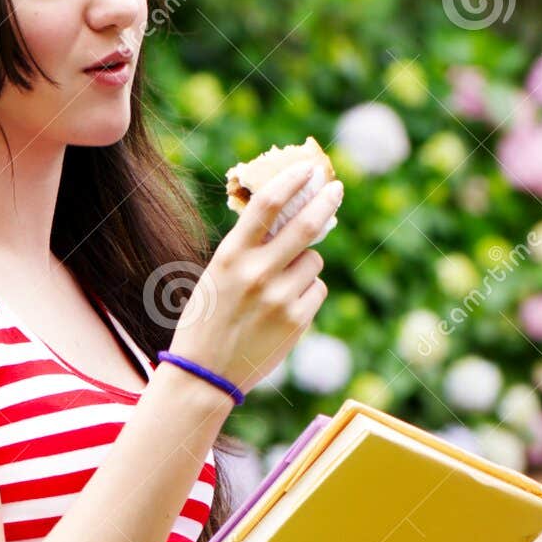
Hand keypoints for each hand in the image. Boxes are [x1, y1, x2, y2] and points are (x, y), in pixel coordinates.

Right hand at [169, 161, 342, 392]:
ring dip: (305, 265)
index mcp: (230, 256)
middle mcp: (256, 274)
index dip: (290, 180)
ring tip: (280, 286)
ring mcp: (279, 298)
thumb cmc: (209, 318)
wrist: (206, 374)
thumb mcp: (218, 274)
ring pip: (313, 262)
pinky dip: (307, 293)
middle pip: (305, 226)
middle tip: (335, 188)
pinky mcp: (297, 321)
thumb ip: (249, 247)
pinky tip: (284, 309)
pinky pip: (316, 290)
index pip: (266, 205)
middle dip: (325, 201)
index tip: (307, 167)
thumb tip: (289, 213)